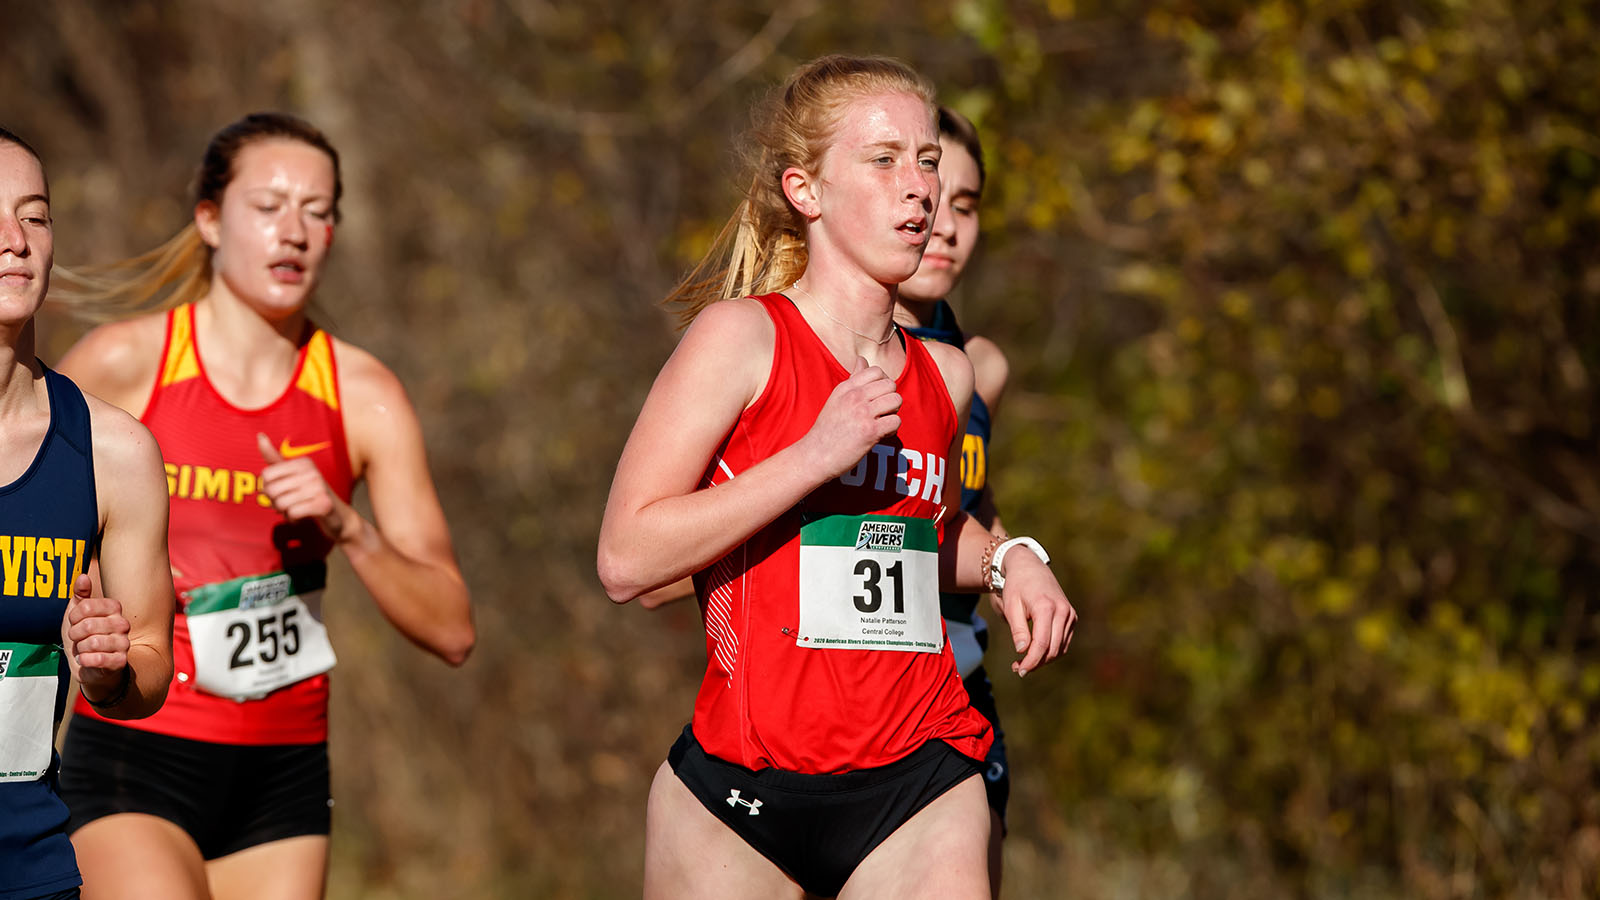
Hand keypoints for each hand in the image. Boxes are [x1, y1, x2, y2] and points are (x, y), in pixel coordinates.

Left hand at [65, 574, 131, 697]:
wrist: (90, 665)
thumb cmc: (84, 637)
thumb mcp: (77, 615)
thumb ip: (80, 595)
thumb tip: (82, 577)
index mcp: (114, 609)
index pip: (86, 606)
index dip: (74, 616)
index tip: (74, 622)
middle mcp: (122, 624)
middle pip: (88, 625)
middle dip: (75, 634)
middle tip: (77, 639)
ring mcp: (123, 643)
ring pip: (92, 643)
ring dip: (80, 649)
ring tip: (83, 650)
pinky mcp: (120, 661)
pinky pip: (99, 659)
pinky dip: (86, 660)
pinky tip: (85, 659)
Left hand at [257, 433, 348, 539]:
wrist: (337, 516)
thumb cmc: (310, 493)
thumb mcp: (292, 473)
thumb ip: (274, 457)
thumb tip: (260, 436)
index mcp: (303, 462)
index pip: (266, 474)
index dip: (267, 487)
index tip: (280, 490)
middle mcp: (312, 472)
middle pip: (271, 490)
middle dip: (274, 501)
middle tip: (287, 502)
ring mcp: (319, 488)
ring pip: (280, 503)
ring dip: (283, 511)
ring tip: (295, 508)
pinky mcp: (323, 505)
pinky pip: (292, 513)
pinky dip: (293, 519)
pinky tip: (301, 517)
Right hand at [801, 356, 901, 479]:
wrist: (815, 455)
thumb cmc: (828, 429)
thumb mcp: (837, 398)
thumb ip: (853, 379)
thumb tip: (861, 359)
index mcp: (846, 387)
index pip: (876, 371)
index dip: (882, 384)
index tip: (876, 398)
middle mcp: (854, 397)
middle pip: (890, 384)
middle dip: (890, 398)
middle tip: (881, 412)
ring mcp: (862, 413)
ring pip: (896, 400)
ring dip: (893, 413)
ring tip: (882, 422)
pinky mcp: (870, 431)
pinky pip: (896, 421)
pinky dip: (892, 430)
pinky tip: (881, 434)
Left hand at [990, 550, 1075, 676]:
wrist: (1029, 567)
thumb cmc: (1016, 587)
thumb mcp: (1011, 606)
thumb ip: (1017, 629)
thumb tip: (1022, 651)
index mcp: (1047, 607)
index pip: (1042, 643)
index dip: (1032, 660)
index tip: (1020, 670)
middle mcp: (1063, 611)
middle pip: (1053, 648)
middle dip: (1037, 662)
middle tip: (1018, 669)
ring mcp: (1070, 614)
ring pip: (1060, 647)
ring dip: (1044, 659)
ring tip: (1024, 662)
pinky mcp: (1071, 617)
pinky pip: (1064, 641)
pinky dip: (1051, 650)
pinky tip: (1036, 653)